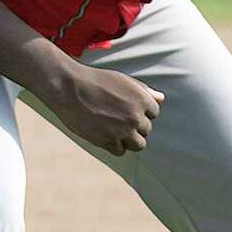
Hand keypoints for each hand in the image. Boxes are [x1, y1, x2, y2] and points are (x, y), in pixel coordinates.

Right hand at [45, 65, 164, 156]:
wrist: (70, 88)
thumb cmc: (96, 81)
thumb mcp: (123, 80)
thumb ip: (144, 91)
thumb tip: (162, 98)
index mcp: (142, 99)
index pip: (154, 113)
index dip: (140, 111)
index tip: (126, 108)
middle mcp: (136, 116)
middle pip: (146, 130)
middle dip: (134, 125)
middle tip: (116, 118)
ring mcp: (123, 130)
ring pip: (138, 144)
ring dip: (129, 139)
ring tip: (114, 130)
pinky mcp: (109, 141)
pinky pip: (120, 151)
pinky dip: (114, 145)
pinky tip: (104, 134)